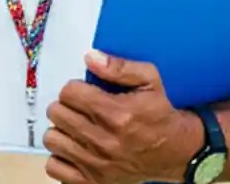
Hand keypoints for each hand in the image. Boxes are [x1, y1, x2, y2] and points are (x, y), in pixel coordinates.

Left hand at [43, 51, 200, 183]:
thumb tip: (90, 57)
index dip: (74, 88)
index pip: (69, 93)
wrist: (176, 151)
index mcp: (117, 114)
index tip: (84, 92)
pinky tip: (74, 149)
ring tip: (75, 128)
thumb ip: (119, 67)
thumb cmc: (160, 114)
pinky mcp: (93, 181)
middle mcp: (105, 141)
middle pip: (57, 113)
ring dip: (61, 130)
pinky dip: (60, 158)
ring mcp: (97, 164)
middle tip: (78, 109)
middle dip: (65, 106)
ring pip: (52, 139)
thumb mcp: (150, 80)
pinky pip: (54, 167)